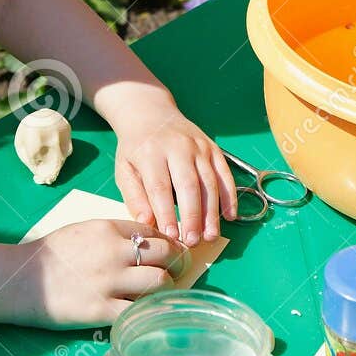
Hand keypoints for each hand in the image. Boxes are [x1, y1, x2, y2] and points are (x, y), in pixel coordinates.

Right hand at [16, 218, 189, 327]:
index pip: (153, 231)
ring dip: (167, 288)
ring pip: (159, 283)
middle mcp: (113, 253)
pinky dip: (149, 313)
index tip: (174, 249)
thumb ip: (112, 234)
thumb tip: (143, 241)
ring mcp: (108, 282)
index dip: (168, 241)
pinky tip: (150, 313)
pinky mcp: (101, 310)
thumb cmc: (48, 255)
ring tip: (165, 292)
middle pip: (164, 254)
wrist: (19, 280)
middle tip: (180, 269)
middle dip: (178, 261)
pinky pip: (138, 312)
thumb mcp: (81, 230)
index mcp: (107, 229)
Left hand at [112, 101, 236, 245]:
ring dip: (212, 212)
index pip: (160, 188)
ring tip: (211, 236)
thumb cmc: (136, 148)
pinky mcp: (213, 148)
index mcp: (151, 153)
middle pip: (188, 185)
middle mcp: (178, 147)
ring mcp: (199, 146)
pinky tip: (230, 217)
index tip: (171, 237)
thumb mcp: (124, 169)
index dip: (167, 214)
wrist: (151, 114)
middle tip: (193, 241)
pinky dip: (230, 196)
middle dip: (192, 216)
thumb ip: (134, 197)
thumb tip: (146, 223)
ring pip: (210, 182)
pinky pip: (225, 174)